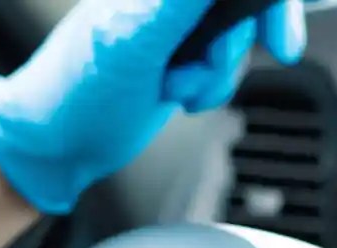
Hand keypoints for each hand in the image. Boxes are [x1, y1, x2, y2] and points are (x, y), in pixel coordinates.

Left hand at [0, 0, 305, 213]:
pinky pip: (222, 66)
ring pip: (235, 41)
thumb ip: (181, 4)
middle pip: (240, 11)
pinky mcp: (180, 58)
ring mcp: (176, 29)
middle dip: (231, 49)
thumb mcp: (134, 44)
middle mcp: (168, 1)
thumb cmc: (76, 92)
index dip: (268, 7)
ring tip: (174, 89)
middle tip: (205, 72)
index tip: (280, 41)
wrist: (56, 145)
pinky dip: (211, 89)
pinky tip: (178, 97)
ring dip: (216, 76)